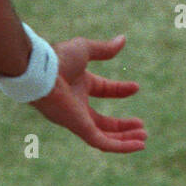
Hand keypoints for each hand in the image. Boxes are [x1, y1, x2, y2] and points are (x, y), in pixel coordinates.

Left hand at [31, 33, 146, 152]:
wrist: (42, 72)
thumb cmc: (58, 59)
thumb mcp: (86, 50)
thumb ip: (105, 49)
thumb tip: (123, 39)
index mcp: (78, 85)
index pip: (103, 90)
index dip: (120, 90)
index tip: (136, 87)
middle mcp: (77, 105)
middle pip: (103, 122)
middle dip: (122, 126)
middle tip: (141, 126)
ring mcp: (78, 119)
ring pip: (104, 136)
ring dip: (124, 139)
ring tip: (143, 139)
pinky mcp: (79, 128)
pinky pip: (102, 142)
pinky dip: (120, 146)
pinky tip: (137, 145)